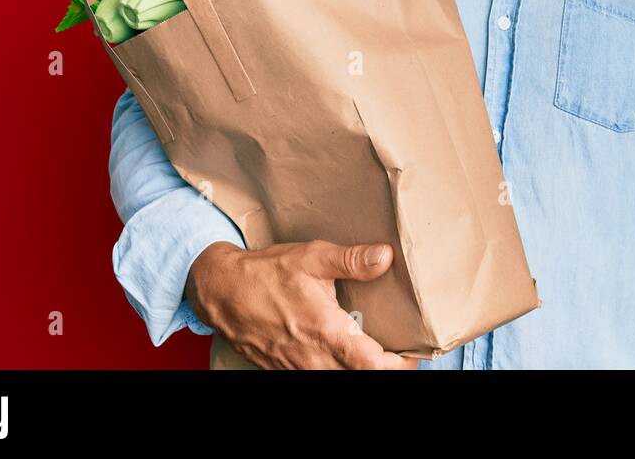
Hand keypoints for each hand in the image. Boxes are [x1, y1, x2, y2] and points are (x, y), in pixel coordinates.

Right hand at [186, 239, 418, 369]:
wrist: (221, 291)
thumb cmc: (265, 273)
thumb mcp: (312, 257)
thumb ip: (351, 260)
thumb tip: (385, 257)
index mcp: (326, 331)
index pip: (373, 365)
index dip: (399, 365)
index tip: (414, 353)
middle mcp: (313, 357)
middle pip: (360, 375)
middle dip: (383, 366)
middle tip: (399, 349)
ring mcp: (296, 367)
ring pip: (338, 377)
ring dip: (358, 367)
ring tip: (373, 350)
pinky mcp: (283, 369)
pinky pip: (316, 374)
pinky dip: (334, 366)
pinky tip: (340, 349)